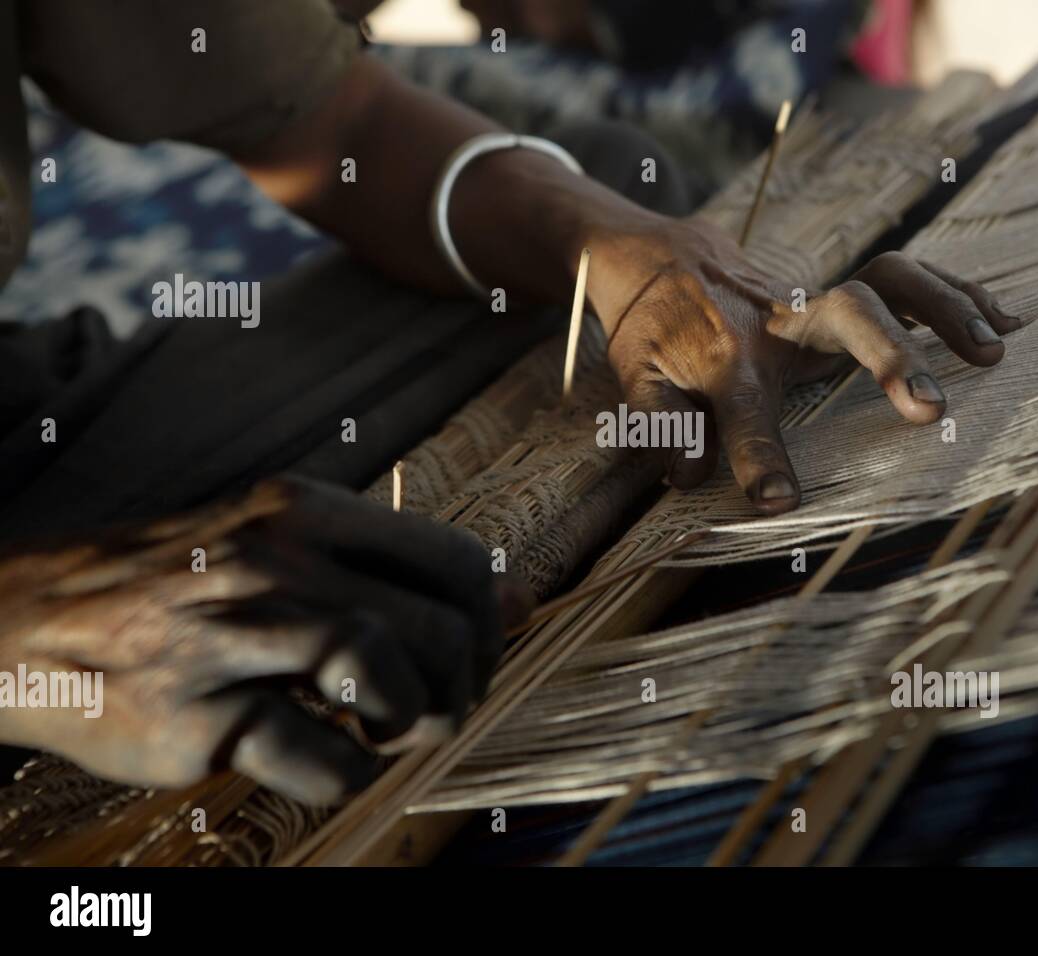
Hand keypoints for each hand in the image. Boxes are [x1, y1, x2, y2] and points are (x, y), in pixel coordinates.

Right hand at [0, 477, 529, 803]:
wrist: (27, 619)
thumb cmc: (179, 584)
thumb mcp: (285, 541)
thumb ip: (398, 566)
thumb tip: (523, 598)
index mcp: (305, 509)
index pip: (461, 562)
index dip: (489, 625)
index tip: (468, 658)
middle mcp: (273, 560)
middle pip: (442, 631)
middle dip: (460, 688)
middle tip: (429, 710)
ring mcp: (230, 636)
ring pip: (388, 680)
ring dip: (410, 726)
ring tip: (381, 730)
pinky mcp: (192, 716)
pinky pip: (319, 758)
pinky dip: (349, 775)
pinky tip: (333, 762)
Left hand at [585, 217, 1021, 514]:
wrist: (657, 255)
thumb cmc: (650, 328)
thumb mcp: (635, 378)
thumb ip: (661, 425)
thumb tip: (688, 474)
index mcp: (725, 357)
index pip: (742, 414)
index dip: (759, 458)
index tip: (778, 502)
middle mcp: (779, 322)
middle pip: (845, 315)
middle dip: (890, 357)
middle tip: (931, 408)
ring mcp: (815, 299)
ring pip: (888, 281)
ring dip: (944, 309)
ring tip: (991, 353)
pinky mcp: (838, 290)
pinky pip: (905, 280)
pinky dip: (956, 293)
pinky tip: (1003, 319)